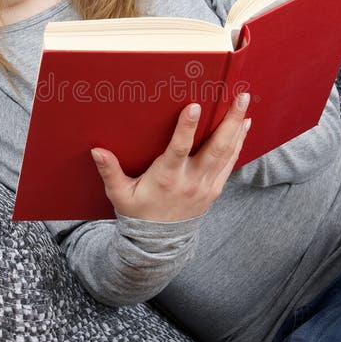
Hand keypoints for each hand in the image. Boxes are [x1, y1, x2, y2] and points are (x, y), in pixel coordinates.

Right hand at [91, 93, 250, 221]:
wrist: (158, 244)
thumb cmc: (137, 213)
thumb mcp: (120, 195)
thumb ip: (110, 172)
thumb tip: (96, 150)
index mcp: (166, 178)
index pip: (179, 149)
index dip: (187, 128)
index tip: (195, 105)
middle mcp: (191, 181)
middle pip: (215, 148)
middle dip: (228, 121)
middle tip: (240, 97)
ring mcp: (206, 186)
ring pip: (227, 153)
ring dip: (237, 128)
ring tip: (244, 104)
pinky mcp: (214, 189)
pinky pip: (230, 163)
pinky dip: (238, 143)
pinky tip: (244, 126)